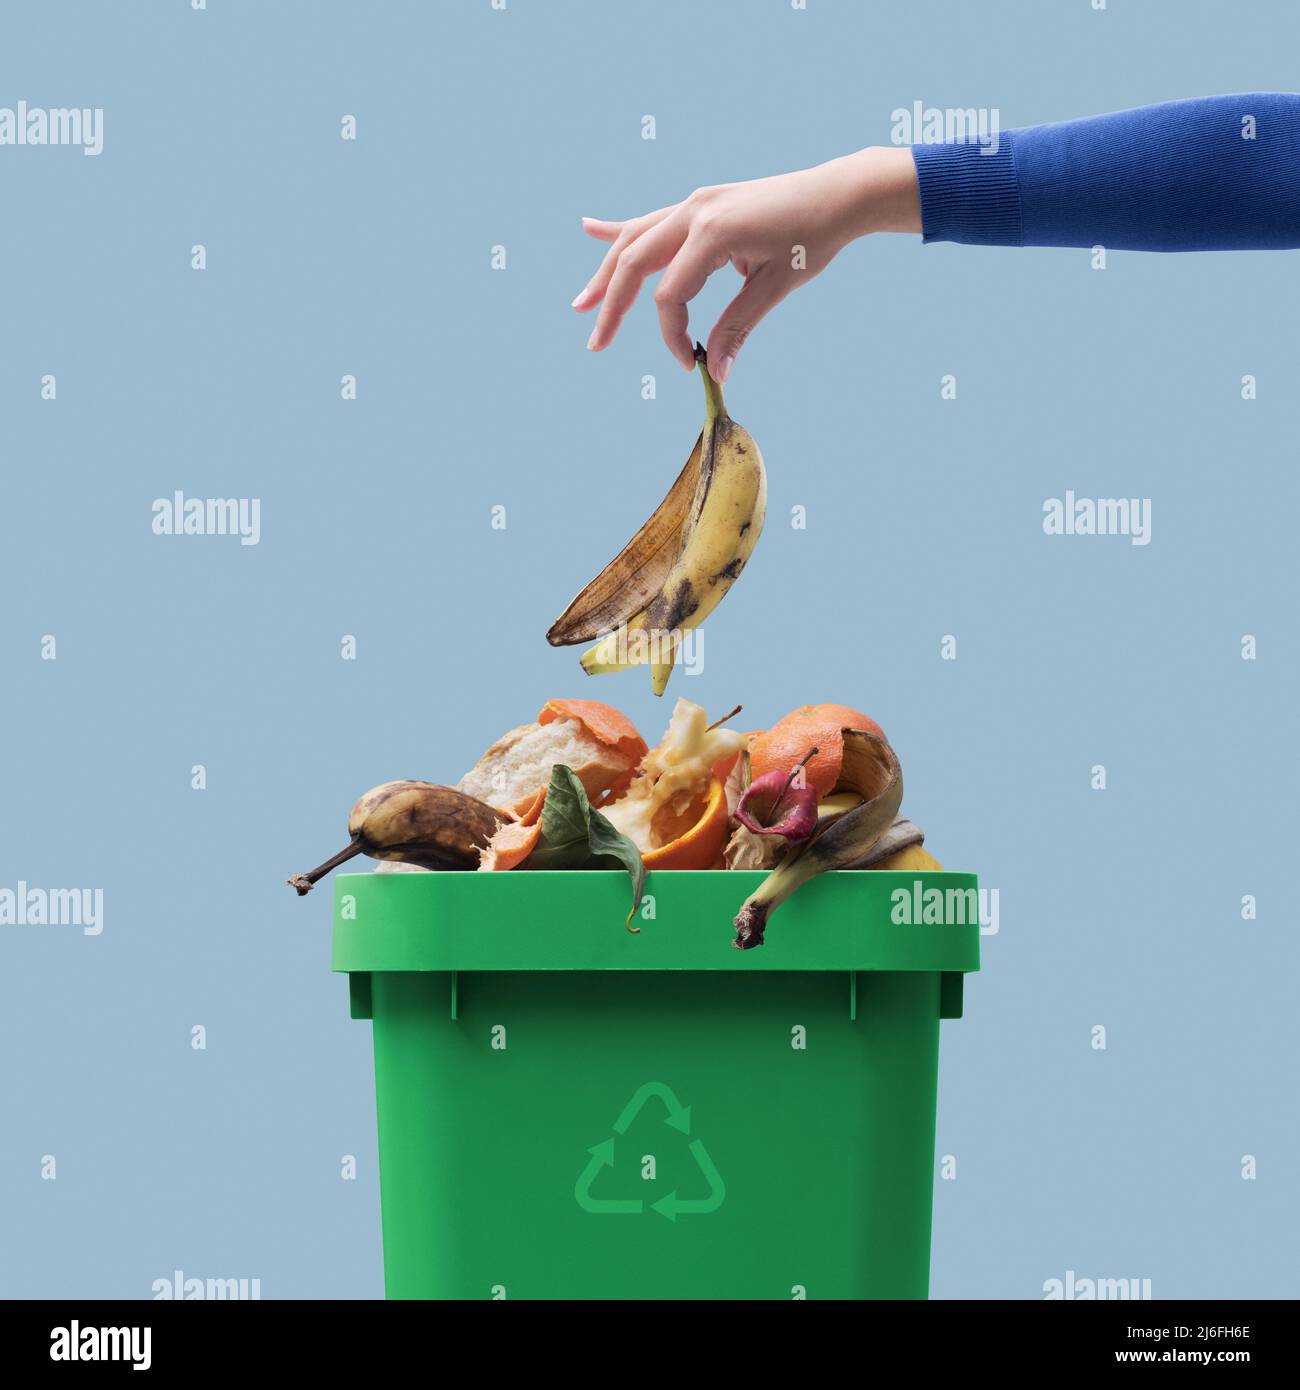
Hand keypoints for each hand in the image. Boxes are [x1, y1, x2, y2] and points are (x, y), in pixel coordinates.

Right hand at [572, 146, 920, 380]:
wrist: (836, 193)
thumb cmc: (812, 238)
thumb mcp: (776, 286)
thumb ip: (738, 327)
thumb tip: (714, 371)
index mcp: (713, 233)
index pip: (670, 294)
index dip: (672, 335)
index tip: (689, 362)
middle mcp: (694, 212)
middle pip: (635, 264)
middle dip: (612, 307)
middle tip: (596, 345)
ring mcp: (694, 203)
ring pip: (635, 241)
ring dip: (606, 272)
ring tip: (581, 303)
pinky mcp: (700, 204)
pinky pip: (652, 220)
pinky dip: (621, 228)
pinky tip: (590, 228)